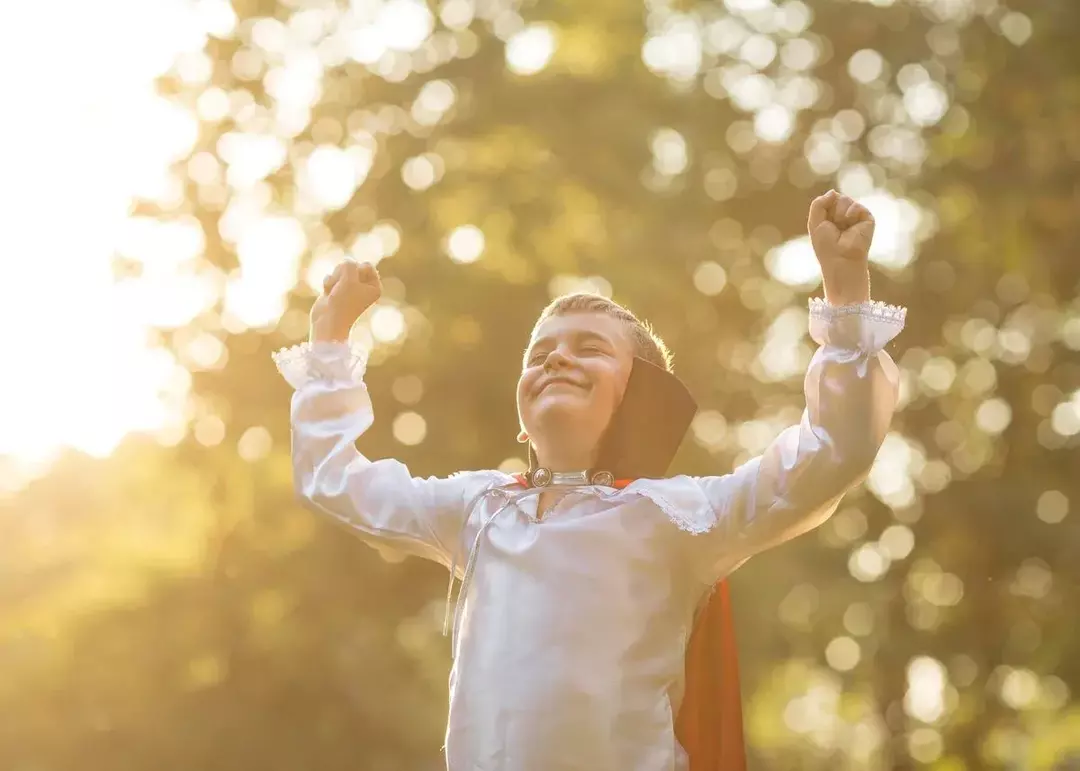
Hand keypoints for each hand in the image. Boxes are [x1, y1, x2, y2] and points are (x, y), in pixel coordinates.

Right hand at [310, 260, 382, 342]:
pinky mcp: (337, 290)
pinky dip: (328, 283)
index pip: (366, 265)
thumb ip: (348, 263)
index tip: (354, 287)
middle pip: (353, 265)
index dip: (357, 273)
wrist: (328, 321)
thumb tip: (342, 265)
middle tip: (342, 289)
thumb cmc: (343, 301)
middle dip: (344, 274)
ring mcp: (350, 289)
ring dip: (335, 278)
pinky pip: (332, 276)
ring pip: (341, 270)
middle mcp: (364, 288)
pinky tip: (327, 294)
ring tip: (334, 292)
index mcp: (375, 287)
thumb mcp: (349, 275)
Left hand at [808, 190, 872, 304]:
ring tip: (842, 228)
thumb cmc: (826, 246)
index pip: (828, 200)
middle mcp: (844, 215)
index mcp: (831, 217)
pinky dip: (850, 214)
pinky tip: (850, 225)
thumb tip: (833, 192)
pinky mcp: (867, 218)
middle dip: (831, 211)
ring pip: (845, 199)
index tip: (824, 224)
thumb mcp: (814, 222)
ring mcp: (856, 216)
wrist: (841, 259)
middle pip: (836, 198)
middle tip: (834, 227)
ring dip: (839, 214)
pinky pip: (856, 206)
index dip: (824, 208)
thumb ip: (819, 204)